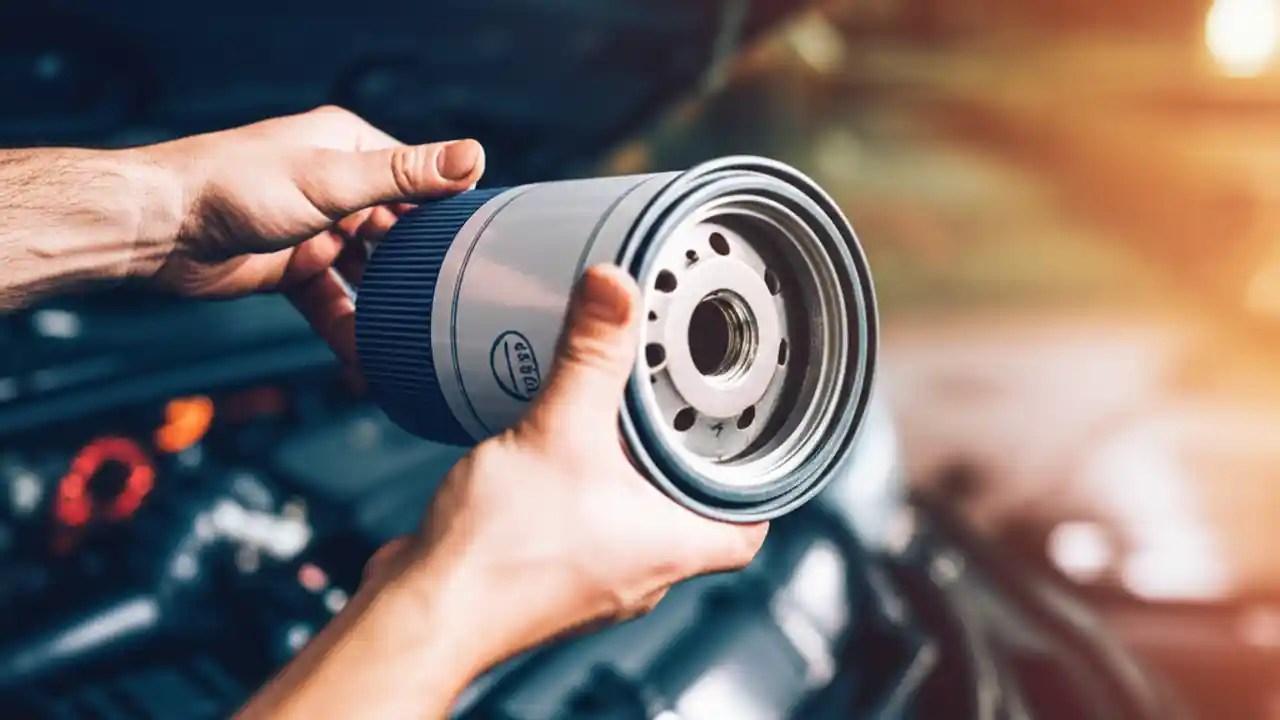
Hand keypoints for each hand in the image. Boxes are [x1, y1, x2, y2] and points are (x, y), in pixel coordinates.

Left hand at [136, 106, 484, 366]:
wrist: (157, 230)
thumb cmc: (231, 187)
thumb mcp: (330, 180)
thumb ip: (402, 175)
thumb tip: (472, 157)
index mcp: (350, 149)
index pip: (421, 178)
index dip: (454, 211)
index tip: (488, 247)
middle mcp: (338, 188)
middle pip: (401, 231)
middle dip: (426, 266)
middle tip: (462, 302)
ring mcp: (317, 231)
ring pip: (370, 274)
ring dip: (390, 304)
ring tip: (423, 336)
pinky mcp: (295, 270)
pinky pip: (335, 302)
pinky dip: (351, 327)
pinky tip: (370, 355)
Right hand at [370, 264, 768, 671]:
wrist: (423, 614)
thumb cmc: (499, 558)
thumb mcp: (557, 431)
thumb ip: (590, 355)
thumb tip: (615, 290)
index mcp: (671, 547)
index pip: (748, 527)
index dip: (757, 485)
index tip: (753, 441)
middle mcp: (640, 572)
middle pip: (690, 514)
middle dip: (683, 461)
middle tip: (677, 407)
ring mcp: (593, 580)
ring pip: (631, 518)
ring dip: (626, 472)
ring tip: (613, 418)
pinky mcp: (546, 575)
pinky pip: (580, 524)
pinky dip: (577, 488)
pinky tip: (552, 451)